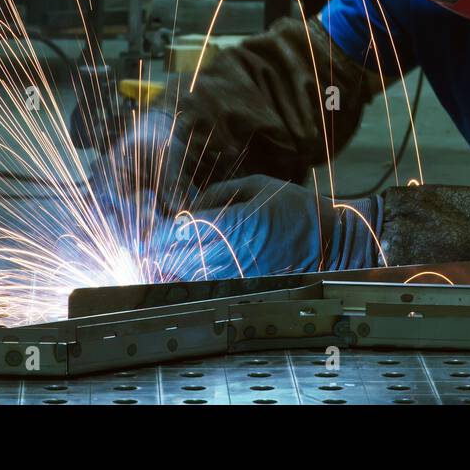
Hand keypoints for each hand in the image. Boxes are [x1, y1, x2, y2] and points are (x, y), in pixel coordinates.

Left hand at [155, 175, 383, 280]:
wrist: (329, 242)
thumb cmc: (297, 208)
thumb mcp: (259, 185)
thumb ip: (219, 192)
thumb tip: (191, 205)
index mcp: (236, 223)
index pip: (182, 229)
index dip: (156, 230)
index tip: (143, 226)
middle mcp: (233, 251)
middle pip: (178, 255)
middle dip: (155, 249)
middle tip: (141, 242)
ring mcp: (237, 272)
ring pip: (187, 273)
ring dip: (168, 264)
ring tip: (156, 254)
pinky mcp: (243, 283)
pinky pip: (204, 282)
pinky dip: (187, 275)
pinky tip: (181, 266)